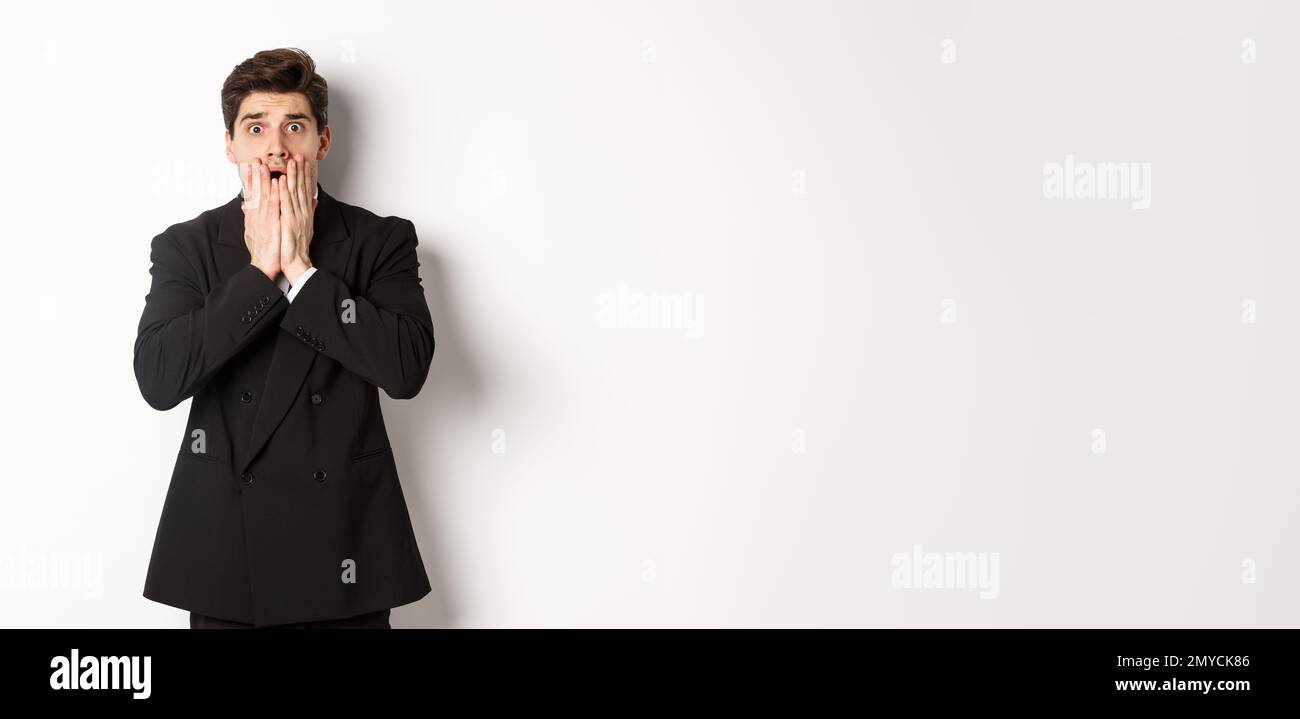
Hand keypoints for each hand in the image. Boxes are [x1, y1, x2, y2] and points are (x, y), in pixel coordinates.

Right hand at [240, 158, 280, 279]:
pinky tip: (276, 184)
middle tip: (254, 159)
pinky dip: (274, 194)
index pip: (252, 195)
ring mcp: (262, 220)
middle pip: (255, 192)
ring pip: (263, 195)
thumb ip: (256, 218)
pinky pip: (273, 207)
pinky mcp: (271, 225)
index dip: (251, 180)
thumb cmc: (265, 250)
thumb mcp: (258, 231)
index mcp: (254, 217)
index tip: (251, 166)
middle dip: (254, 174)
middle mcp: (256, 216)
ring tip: (263, 165)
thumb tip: (248, 208)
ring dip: (263, 179)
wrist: (264, 266)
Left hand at [279, 154, 316, 284]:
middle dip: (301, 170)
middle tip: (299, 156)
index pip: (306, 190)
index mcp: (305, 212)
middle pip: (302, 187)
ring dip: (292, 176)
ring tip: (291, 162)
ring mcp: (296, 216)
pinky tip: (280, 181)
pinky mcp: (288, 221)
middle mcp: (302, 212)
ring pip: (294, 192)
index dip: (306, 175)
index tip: (305, 162)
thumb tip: (313, 201)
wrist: (296, 261)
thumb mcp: (306, 226)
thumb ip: (309, 211)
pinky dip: (283, 191)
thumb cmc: (298, 246)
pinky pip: (285, 204)